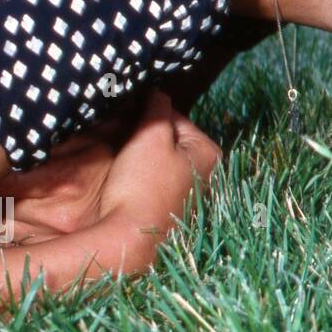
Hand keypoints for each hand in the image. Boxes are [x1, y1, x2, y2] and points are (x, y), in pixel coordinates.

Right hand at [98, 89, 223, 247]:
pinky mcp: (174, 210)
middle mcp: (210, 173)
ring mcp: (193, 194)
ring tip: (122, 158)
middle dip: (147, 135)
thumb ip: (156, 109)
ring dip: (143, 155)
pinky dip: (144, 176)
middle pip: (171, 140)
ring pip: (163, 160)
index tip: (126, 117)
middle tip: (121, 136)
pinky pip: (158, 181)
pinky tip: (128, 180)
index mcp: (209, 152)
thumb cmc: (143, 184)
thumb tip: (158, 92)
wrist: (129, 239)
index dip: (148, 114)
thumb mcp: (150, 137)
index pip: (177, 118)